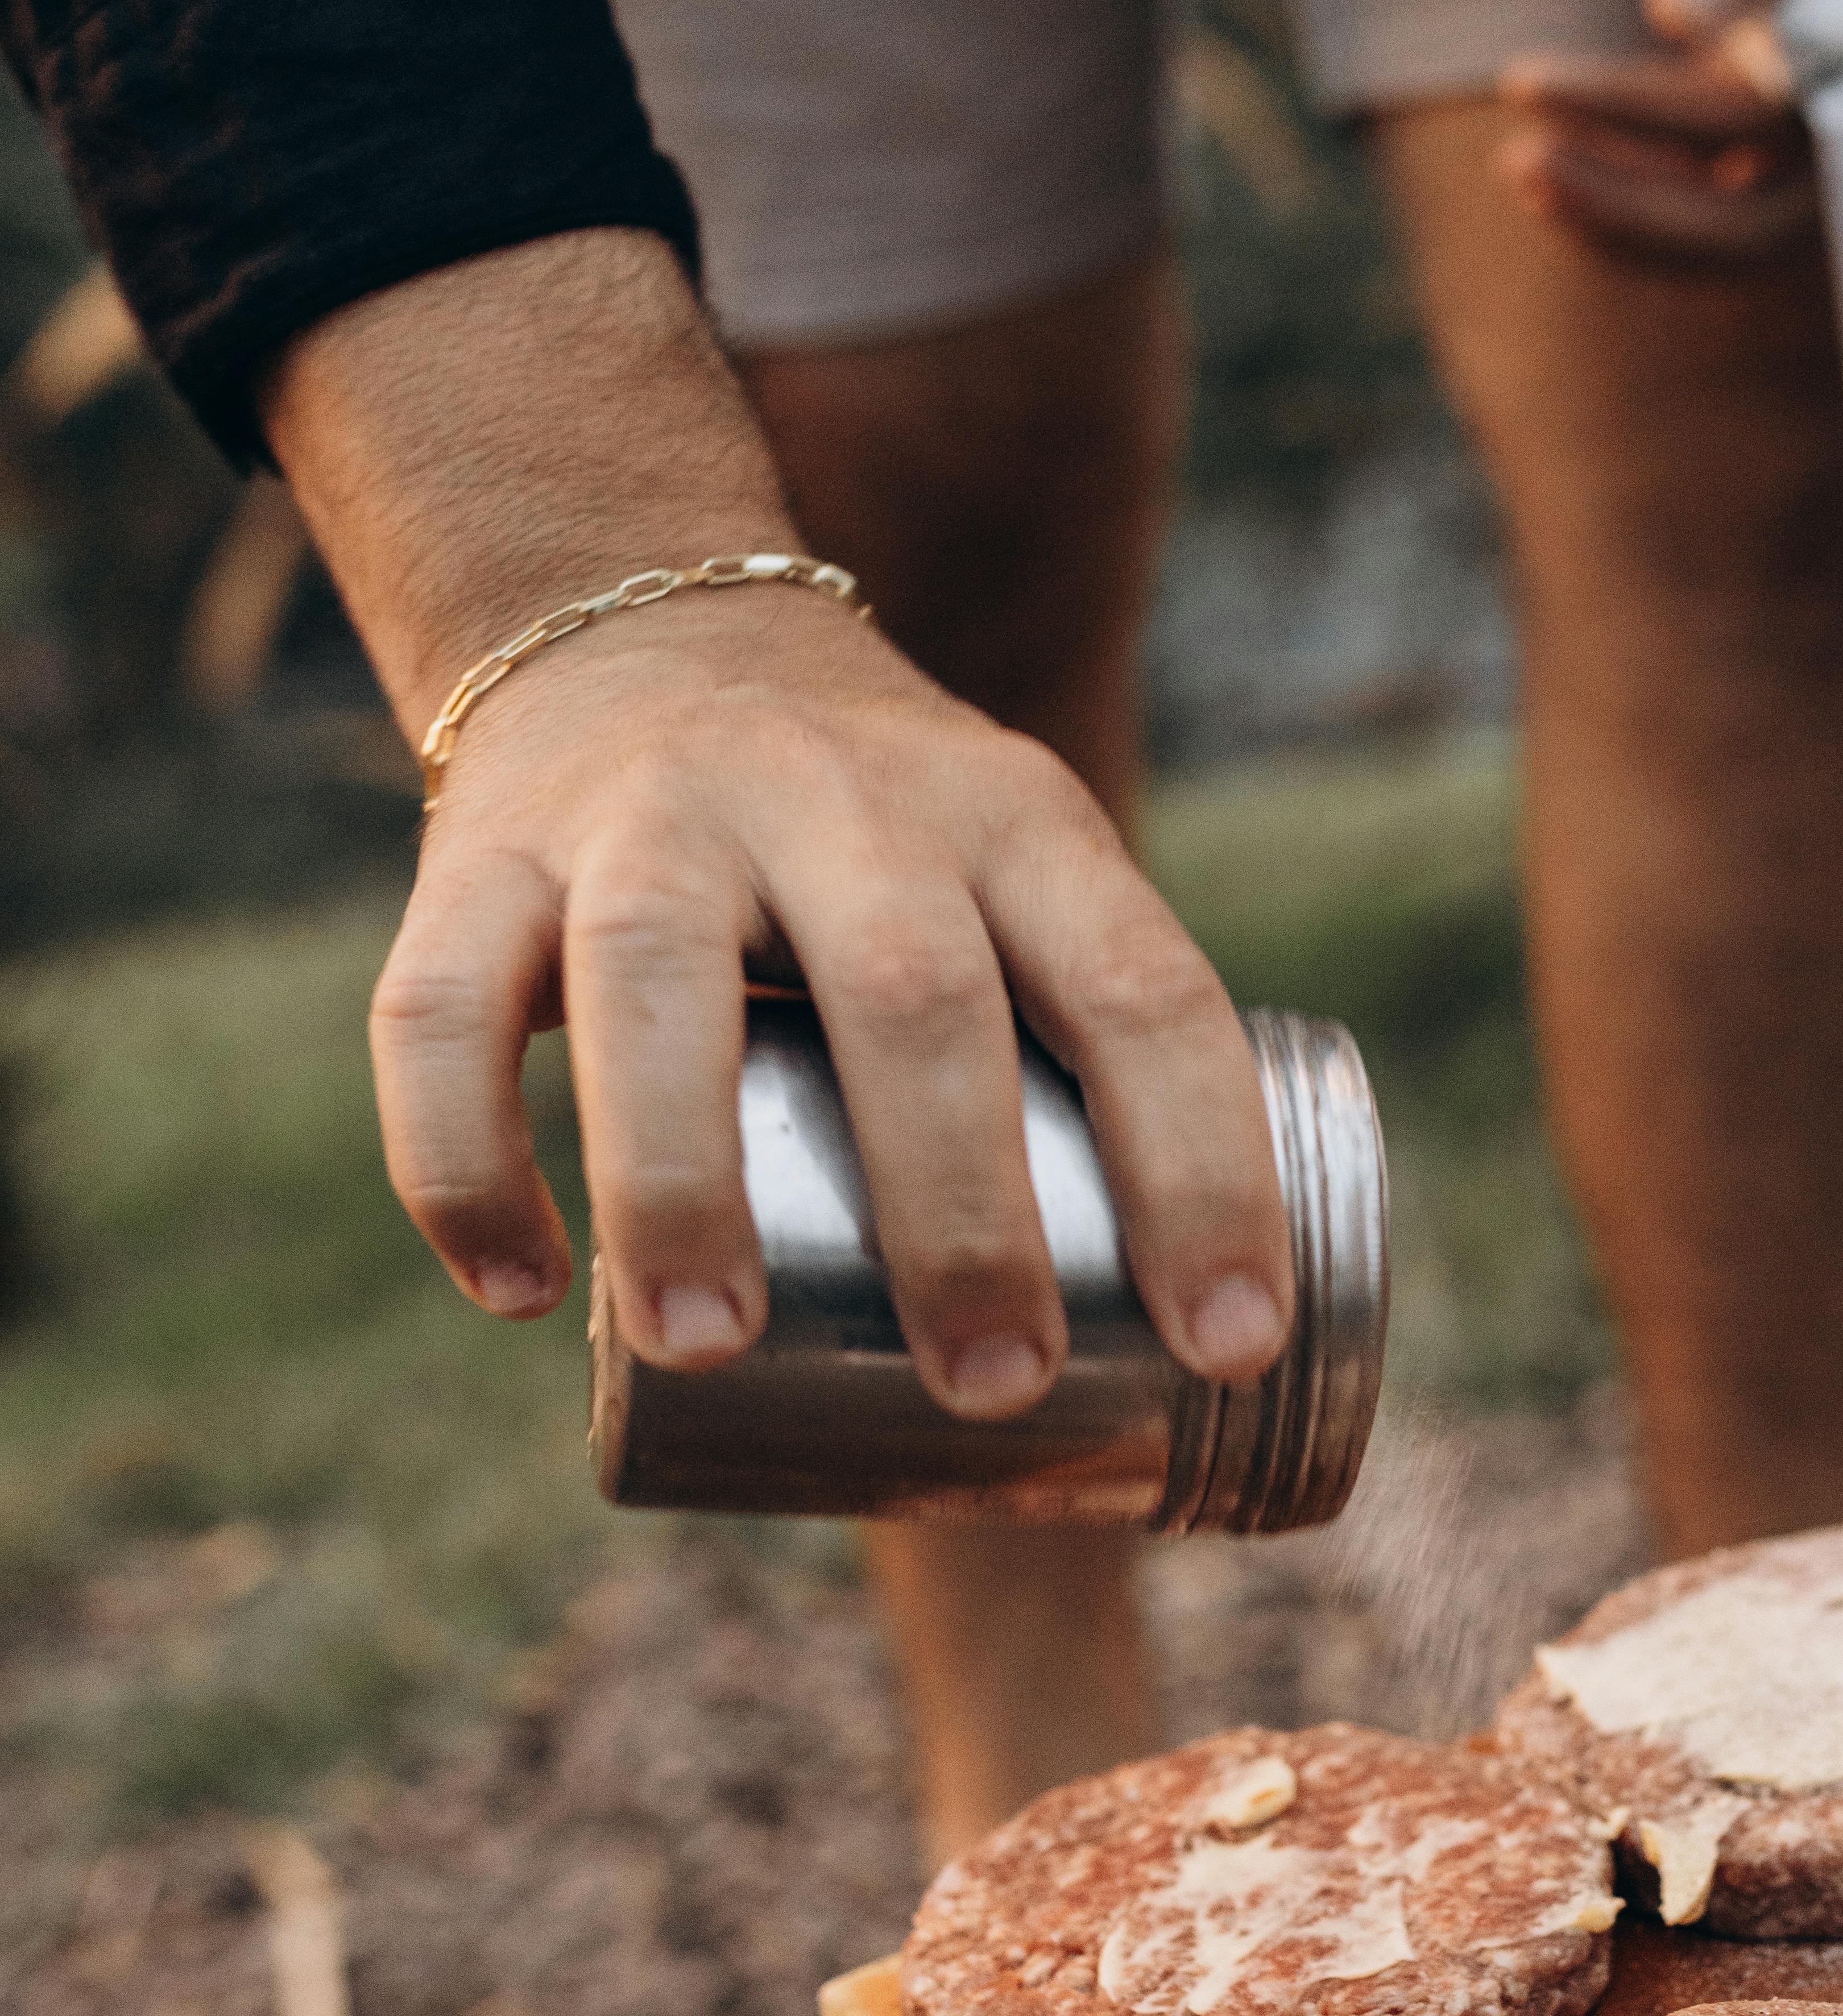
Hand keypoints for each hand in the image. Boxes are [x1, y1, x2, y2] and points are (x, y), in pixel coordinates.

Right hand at [264, 233, 1289, 1415]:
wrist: (648, 628)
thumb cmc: (886, 853)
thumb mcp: (1020, 883)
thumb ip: (1083, 1061)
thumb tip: (1187, 1380)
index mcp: (1014, 818)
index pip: (1143, 991)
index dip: (1203, 1172)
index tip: (1227, 1347)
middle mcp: (836, 795)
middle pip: (913, 994)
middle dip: (964, 1209)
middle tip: (998, 1387)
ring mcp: (646, 815)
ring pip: (654, 983)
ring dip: (684, 1180)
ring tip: (711, 1349)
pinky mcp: (480, 858)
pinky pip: (441, 1011)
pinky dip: (462, 1161)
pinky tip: (519, 1293)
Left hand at [1498, 0, 1842, 267]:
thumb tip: (1682, 12)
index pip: (1762, 118)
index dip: (1645, 119)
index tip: (1533, 82)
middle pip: (1758, 220)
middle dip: (1635, 210)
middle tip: (1525, 165)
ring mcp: (1827, 118)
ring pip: (1731, 220)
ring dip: (1627, 211)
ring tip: (1528, 167)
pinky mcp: (1782, 115)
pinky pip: (1713, 186)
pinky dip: (1640, 183)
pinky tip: (1565, 157)